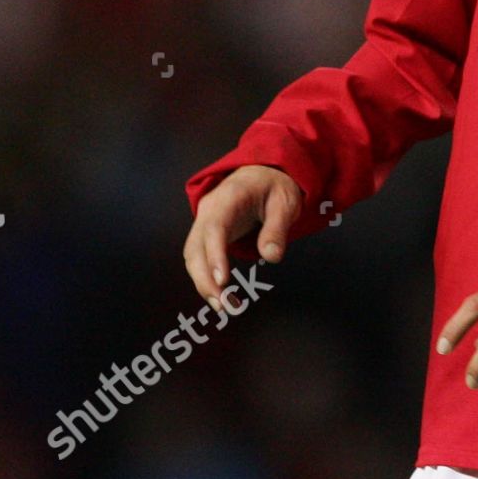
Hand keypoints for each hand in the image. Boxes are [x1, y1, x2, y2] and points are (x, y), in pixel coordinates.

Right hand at [183, 165, 302, 309]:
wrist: (263, 173)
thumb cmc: (275, 186)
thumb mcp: (285, 202)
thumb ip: (277, 228)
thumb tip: (272, 257)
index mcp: (228, 197)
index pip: (215, 227)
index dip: (215, 255)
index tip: (222, 280)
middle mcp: (209, 209)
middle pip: (195, 246)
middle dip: (204, 278)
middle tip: (223, 305)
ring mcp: (204, 221)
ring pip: (192, 255)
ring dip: (202, 282)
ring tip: (223, 306)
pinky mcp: (206, 233)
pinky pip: (198, 256)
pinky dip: (205, 277)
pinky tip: (219, 295)